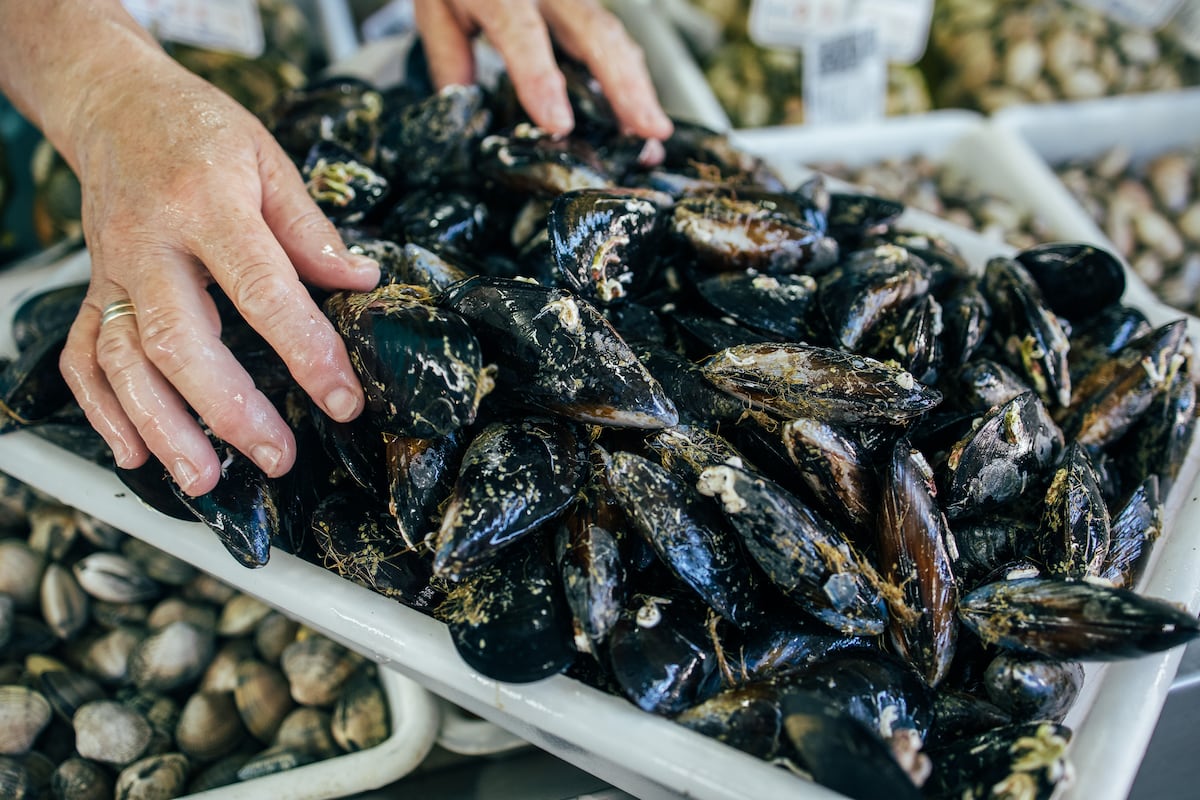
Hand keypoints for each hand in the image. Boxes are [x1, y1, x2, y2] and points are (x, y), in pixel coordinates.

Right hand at [58, 60, 379, 495]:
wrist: (113, 103)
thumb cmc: (199, 130)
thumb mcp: (268, 159)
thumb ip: (311, 228)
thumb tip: (361, 282)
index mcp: (205, 204)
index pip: (261, 290)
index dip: (305, 350)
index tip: (342, 398)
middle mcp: (148, 243)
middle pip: (179, 340)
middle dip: (228, 410)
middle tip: (276, 457)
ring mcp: (111, 271)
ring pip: (122, 360)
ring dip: (162, 427)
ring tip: (205, 478)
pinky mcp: (92, 289)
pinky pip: (80, 356)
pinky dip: (101, 409)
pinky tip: (133, 450)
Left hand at [414, 0, 673, 139]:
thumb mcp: (439, 9)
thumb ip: (450, 57)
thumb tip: (465, 111)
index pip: (523, 33)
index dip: (541, 80)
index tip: (558, 124)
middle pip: (593, 33)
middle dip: (623, 86)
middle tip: (647, 132)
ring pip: (612, 36)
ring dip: (637, 86)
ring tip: (652, 133)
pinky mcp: (584, 3)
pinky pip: (612, 37)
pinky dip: (630, 75)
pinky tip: (640, 110)